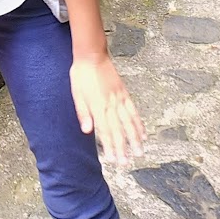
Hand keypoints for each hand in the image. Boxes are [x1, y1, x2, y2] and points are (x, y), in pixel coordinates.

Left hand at [70, 55, 144, 169]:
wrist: (92, 54)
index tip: (114, 160)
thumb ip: (82, 112)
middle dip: (123, 148)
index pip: (105, 131)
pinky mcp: (124, 93)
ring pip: (129, 123)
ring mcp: (119, 99)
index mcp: (98, 106)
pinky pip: (133, 111)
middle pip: (118, 130)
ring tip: (139, 153)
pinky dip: (139, 123)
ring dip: (134, 139)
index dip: (110, 146)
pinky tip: (143, 133)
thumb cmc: (81, 73)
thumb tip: (87, 130)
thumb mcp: (76, 92)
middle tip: (126, 163)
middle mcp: (110, 104)